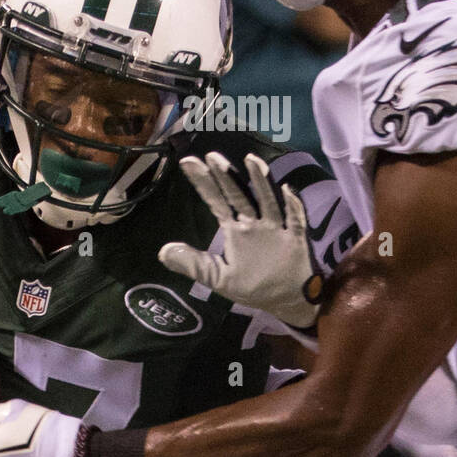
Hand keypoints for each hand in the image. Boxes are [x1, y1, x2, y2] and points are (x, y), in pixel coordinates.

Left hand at [158, 152, 320, 328]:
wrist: (287, 300)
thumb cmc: (253, 286)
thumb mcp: (218, 277)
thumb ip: (193, 263)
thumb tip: (161, 252)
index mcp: (236, 230)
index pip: (217, 201)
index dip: (203, 183)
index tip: (187, 162)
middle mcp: (254, 223)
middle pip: (239, 195)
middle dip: (226, 176)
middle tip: (212, 156)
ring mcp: (276, 228)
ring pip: (267, 200)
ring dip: (260, 181)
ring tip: (251, 159)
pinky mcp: (295, 239)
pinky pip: (295, 220)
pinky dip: (292, 206)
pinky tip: (286, 190)